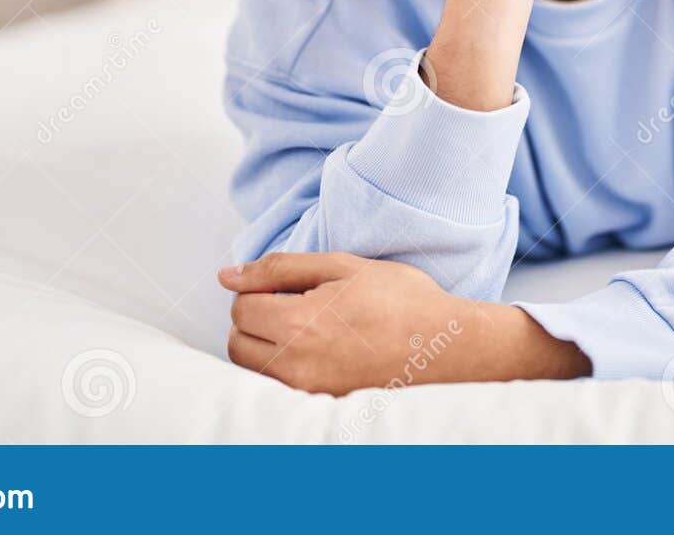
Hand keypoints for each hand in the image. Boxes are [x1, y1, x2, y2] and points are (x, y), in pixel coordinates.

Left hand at [219, 251, 590, 394]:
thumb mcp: (342, 266)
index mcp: (299, 324)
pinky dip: (282, 369)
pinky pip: (276, 389)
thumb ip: (279, 267)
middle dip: (256, 319)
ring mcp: (306, 392)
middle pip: (237, 342)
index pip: (241, 306)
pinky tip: (316, 353)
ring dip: (265, 346)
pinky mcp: (318, 407)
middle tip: (294, 305)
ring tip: (305, 330)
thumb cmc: (399, 299)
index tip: (290, 287)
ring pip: (252, 368)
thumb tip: (227, 276)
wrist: (446, 345)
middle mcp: (295, 365)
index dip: (260, 289)